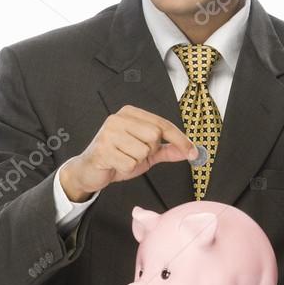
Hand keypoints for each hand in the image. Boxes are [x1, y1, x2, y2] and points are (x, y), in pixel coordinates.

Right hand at [60, 105, 197, 201]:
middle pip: (154, 136)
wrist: (90, 171)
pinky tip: (116, 164)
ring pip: (142, 151)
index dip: (180, 139)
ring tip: (123, 158)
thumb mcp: (145, 153)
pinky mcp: (103, 149)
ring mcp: (109, 132)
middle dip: (150, 151)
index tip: (193, 152)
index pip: (163, 124)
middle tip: (136, 154)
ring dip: (136, 161)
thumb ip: (166, 150)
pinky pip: (130, 163)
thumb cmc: (117, 157)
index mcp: (130, 113)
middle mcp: (119, 118)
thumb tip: (189, 150)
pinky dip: (126, 169)